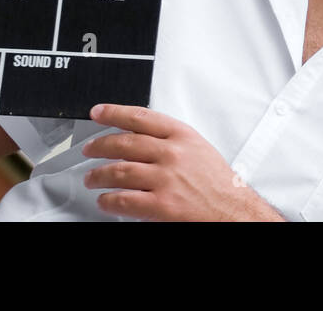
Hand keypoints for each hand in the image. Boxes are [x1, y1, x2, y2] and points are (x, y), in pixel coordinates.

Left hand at [81, 104, 285, 220]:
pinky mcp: (162, 205)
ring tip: (91, 178)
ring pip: (119, 171)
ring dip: (98, 175)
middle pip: (124, 142)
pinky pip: (124, 200)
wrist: (233, 210)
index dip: (115, 112)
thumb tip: (140, 139)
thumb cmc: (218, 183)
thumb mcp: (198, 149)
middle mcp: (172, 154)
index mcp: (182, 136)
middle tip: (88, 149)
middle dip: (100, 145)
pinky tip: (105, 201)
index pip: (141, 117)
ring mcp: (166, 179)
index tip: (99, 112)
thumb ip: (171, 140)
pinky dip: (108, 201)